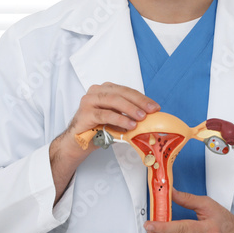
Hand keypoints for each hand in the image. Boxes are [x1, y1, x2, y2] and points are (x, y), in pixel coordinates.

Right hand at [49, 83, 157, 203]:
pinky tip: (129, 125)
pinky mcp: (85, 113)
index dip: (142, 98)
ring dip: (130, 109)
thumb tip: (150, 118)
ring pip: (113, 101)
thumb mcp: (117, 119)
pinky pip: (105, 114)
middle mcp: (96, 91)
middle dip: (138, 102)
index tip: (155, 107)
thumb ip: (129, 114)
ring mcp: (89, 101)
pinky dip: (119, 119)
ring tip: (142, 118)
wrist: (78, 142)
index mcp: (105, 89)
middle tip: (151, 111)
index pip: (127, 90)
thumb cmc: (98, 129)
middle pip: (121, 93)